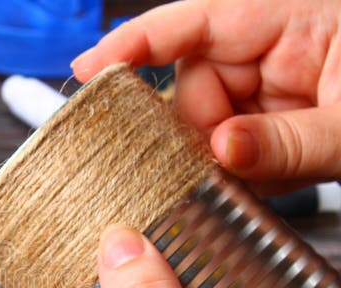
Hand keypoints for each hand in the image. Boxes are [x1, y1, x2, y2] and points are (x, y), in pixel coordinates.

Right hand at [72, 0, 340, 195]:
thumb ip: (288, 140)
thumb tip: (220, 150)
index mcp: (292, 15)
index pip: (193, 22)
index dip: (133, 45)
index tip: (88, 73)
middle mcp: (274, 43)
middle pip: (194, 84)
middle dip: (195, 132)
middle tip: (211, 168)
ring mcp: (275, 80)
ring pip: (210, 121)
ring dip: (223, 158)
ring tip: (263, 175)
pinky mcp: (278, 114)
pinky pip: (236, 141)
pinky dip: (245, 168)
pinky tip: (268, 177)